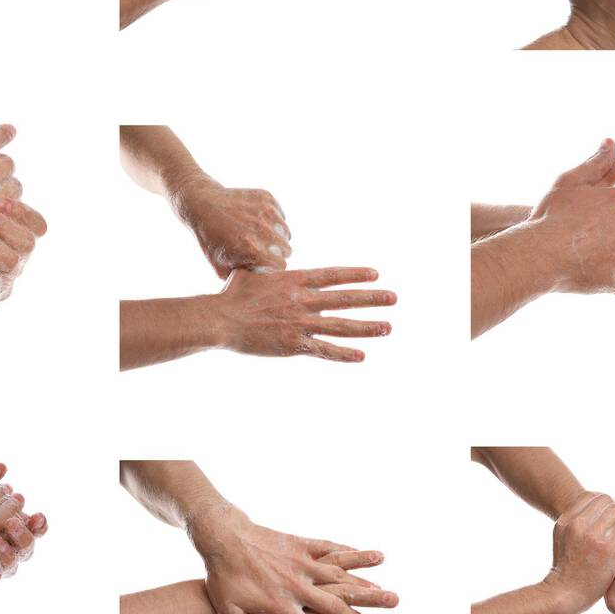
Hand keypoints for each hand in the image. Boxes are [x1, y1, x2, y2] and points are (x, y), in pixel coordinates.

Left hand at [173, 176, 290, 275]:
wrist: (201, 204)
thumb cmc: (211, 239)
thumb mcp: (221, 267)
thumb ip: (242, 280)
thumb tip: (261, 287)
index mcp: (252, 249)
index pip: (281, 266)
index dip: (273, 268)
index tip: (265, 266)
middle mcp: (262, 229)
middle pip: (287, 250)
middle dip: (277, 253)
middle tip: (263, 251)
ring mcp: (265, 211)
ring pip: (286, 233)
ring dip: (277, 238)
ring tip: (262, 238)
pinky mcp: (266, 198)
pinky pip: (281, 216)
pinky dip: (274, 221)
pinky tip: (259, 223)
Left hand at [190, 506, 396, 613]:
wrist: (223, 536)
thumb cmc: (224, 578)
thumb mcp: (230, 611)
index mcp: (280, 604)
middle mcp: (297, 584)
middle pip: (335, 607)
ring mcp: (302, 563)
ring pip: (341, 577)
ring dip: (366, 586)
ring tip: (387, 592)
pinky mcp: (303, 545)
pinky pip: (333, 550)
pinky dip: (353, 554)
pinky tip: (371, 557)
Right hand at [213, 267, 395, 361]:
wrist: (221, 318)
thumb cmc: (232, 294)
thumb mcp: (252, 270)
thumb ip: (268, 266)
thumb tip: (270, 257)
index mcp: (295, 280)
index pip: (333, 276)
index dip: (355, 275)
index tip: (375, 275)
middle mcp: (303, 300)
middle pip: (345, 299)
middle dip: (372, 299)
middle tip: (393, 298)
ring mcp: (300, 323)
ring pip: (341, 325)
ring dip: (367, 327)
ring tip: (387, 327)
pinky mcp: (294, 344)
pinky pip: (324, 350)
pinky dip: (343, 354)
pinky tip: (361, 356)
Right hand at [544, 491, 614, 613]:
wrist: (566, 592)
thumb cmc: (567, 568)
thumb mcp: (562, 538)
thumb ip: (574, 522)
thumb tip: (594, 510)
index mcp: (565, 520)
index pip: (590, 496)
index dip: (603, 502)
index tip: (609, 511)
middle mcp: (578, 524)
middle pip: (605, 501)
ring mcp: (593, 535)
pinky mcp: (609, 547)